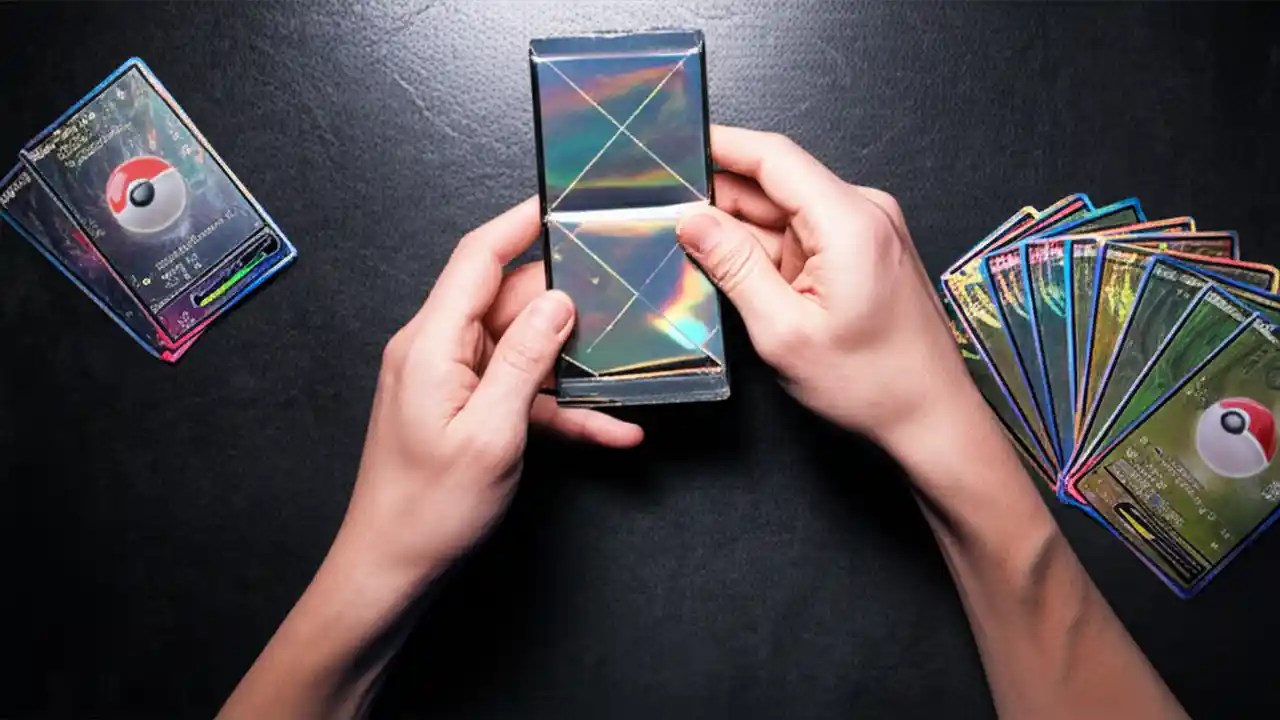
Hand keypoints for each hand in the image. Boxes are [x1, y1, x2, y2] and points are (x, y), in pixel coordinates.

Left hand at [342, 198, 642, 583]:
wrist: (394, 566)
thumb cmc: (429, 508)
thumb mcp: (492, 432)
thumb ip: (526, 359)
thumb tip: (558, 302)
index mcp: (431, 342)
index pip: (477, 258)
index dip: (519, 222)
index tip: (561, 201)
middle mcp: (438, 350)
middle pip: (510, 301)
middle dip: (567, 299)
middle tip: (622, 290)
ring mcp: (452, 379)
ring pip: (524, 348)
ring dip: (574, 362)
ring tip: (628, 363)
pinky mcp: (467, 407)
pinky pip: (521, 392)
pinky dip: (562, 406)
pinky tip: (611, 427)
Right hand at [676, 126, 977, 457]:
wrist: (931, 416)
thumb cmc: (872, 384)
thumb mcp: (784, 331)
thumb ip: (734, 267)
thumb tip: (693, 222)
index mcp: (850, 220)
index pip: (773, 157)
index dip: (721, 145)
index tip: (677, 143)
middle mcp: (864, 212)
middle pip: (775, 184)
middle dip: (719, 197)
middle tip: (665, 214)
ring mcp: (865, 231)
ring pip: (783, 212)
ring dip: (739, 229)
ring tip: (692, 250)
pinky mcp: (862, 251)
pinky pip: (802, 235)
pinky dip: (766, 250)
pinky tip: (733, 269)